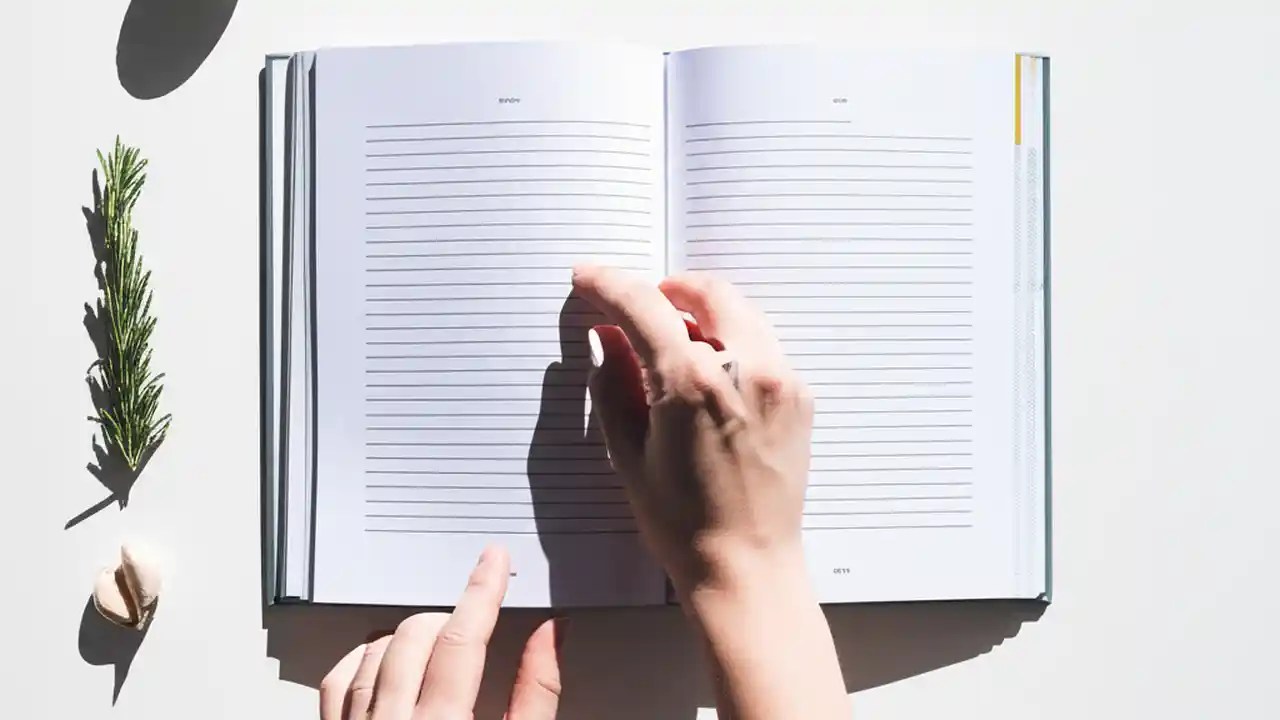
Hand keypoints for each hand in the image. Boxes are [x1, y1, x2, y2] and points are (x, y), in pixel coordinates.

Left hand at [319, 547, 561, 719]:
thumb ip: (536, 692)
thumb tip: (551, 636)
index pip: (462, 640)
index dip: (482, 592)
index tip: (494, 560)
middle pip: (415, 637)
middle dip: (448, 621)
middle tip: (471, 630)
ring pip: (373, 652)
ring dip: (408, 640)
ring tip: (435, 651)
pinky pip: (337, 682)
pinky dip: (362, 662)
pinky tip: (384, 666)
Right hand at [573, 265, 813, 597]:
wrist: (747, 568)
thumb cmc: (682, 524)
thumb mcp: (628, 453)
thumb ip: (614, 383)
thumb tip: (605, 338)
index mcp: (691, 382)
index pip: (643, 306)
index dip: (609, 284)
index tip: (588, 277)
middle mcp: (744, 368)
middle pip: (706, 291)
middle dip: (666, 290)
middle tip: (638, 307)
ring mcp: (780, 380)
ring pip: (741, 312)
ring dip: (704, 312)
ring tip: (675, 342)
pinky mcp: (799, 397)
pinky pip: (763, 346)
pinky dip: (734, 342)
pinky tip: (712, 375)